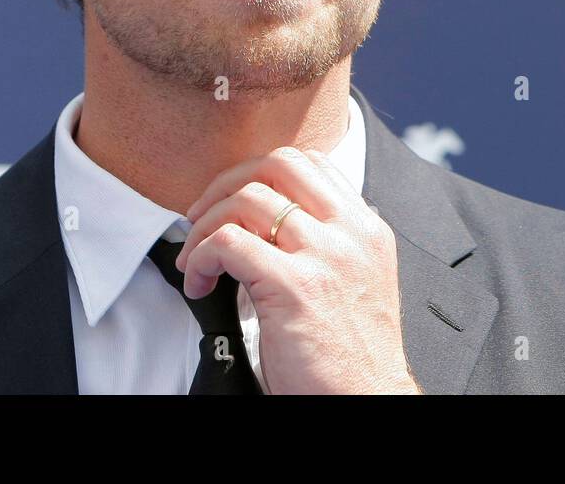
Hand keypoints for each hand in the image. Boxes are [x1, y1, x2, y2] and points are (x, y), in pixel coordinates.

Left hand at [177, 146, 419, 393]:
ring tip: (198, 260)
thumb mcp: (357, 282)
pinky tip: (200, 284)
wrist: (367, 400)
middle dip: (227, 183)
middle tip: (204, 215)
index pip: (311, 164)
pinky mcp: (295, 286)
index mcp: (366, 229)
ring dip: (205, 225)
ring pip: (247, 199)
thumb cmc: (353, 356)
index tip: (235, 202)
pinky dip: (201, 258)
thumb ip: (329, 246)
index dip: (261, 174)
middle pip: (279, 164)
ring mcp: (325, 255)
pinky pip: (228, 243)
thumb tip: (274, 226)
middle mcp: (350, 233)